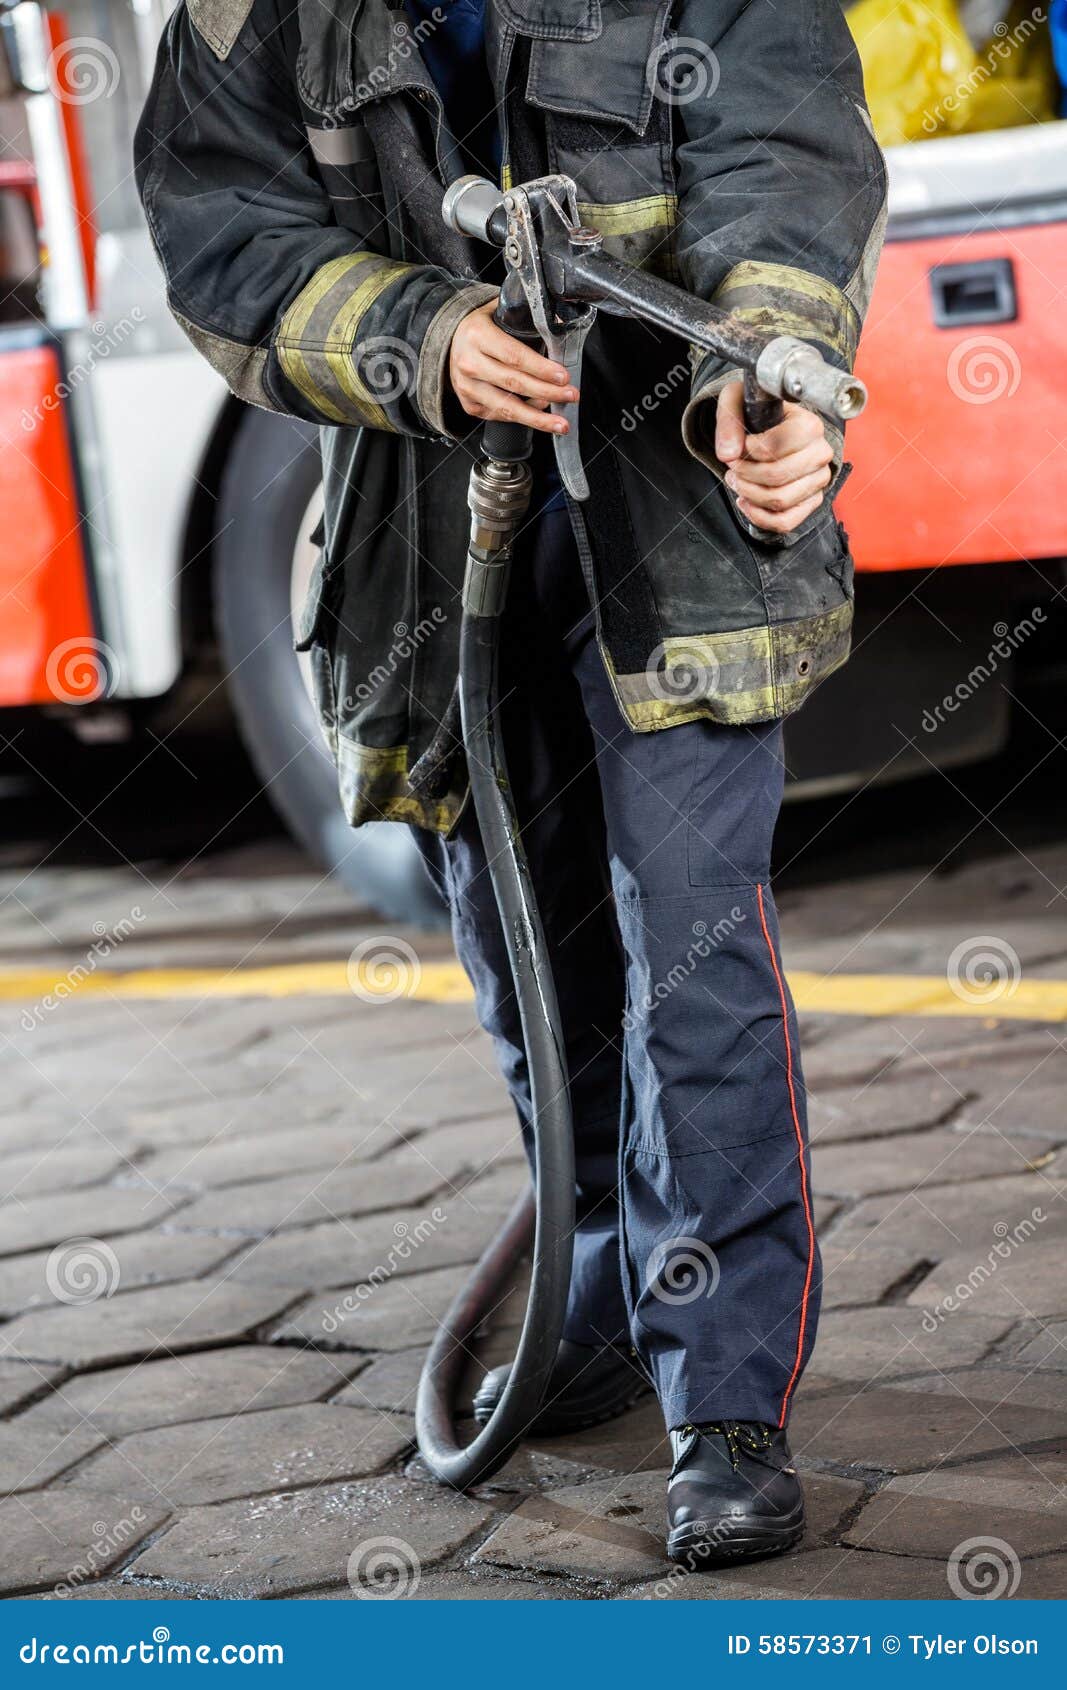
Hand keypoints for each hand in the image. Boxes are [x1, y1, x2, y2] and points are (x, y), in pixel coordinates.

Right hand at [449, 299, 577, 434]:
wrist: (450, 341)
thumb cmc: (481, 327)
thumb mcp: (499, 312)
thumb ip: (527, 319)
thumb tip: (563, 327)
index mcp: (478, 335)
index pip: (514, 356)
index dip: (540, 369)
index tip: (563, 377)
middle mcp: (469, 363)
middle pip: (513, 384)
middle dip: (547, 392)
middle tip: (571, 396)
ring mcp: (467, 387)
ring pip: (506, 408)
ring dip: (537, 418)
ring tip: (560, 423)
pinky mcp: (469, 405)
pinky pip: (500, 415)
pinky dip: (523, 416)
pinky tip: (539, 414)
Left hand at [715, 377, 833, 534]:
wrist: (773, 425)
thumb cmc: (758, 413)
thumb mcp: (737, 402)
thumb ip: (729, 421)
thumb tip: (727, 453)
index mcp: (809, 425)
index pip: (776, 446)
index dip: (750, 451)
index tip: (741, 446)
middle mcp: (820, 453)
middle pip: (777, 476)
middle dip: (745, 474)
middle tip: (733, 467)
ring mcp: (818, 479)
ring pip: (780, 500)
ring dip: (749, 494)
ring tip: (737, 481)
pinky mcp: (812, 500)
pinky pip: (786, 521)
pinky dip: (760, 517)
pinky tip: (746, 502)